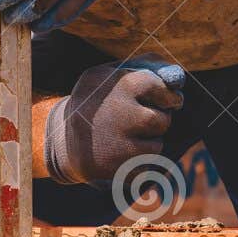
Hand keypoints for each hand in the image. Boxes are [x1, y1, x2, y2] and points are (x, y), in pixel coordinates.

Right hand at [44, 56, 185, 184]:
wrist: (60, 140)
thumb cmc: (92, 103)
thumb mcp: (105, 75)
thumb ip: (141, 68)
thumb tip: (177, 76)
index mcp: (121, 85)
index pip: (161, 89)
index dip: (168, 97)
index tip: (168, 101)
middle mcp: (122, 113)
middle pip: (163, 121)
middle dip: (159, 122)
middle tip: (143, 121)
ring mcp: (120, 144)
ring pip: (156, 146)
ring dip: (148, 143)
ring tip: (127, 138)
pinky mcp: (118, 168)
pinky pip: (147, 168)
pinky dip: (140, 163)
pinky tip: (123, 155)